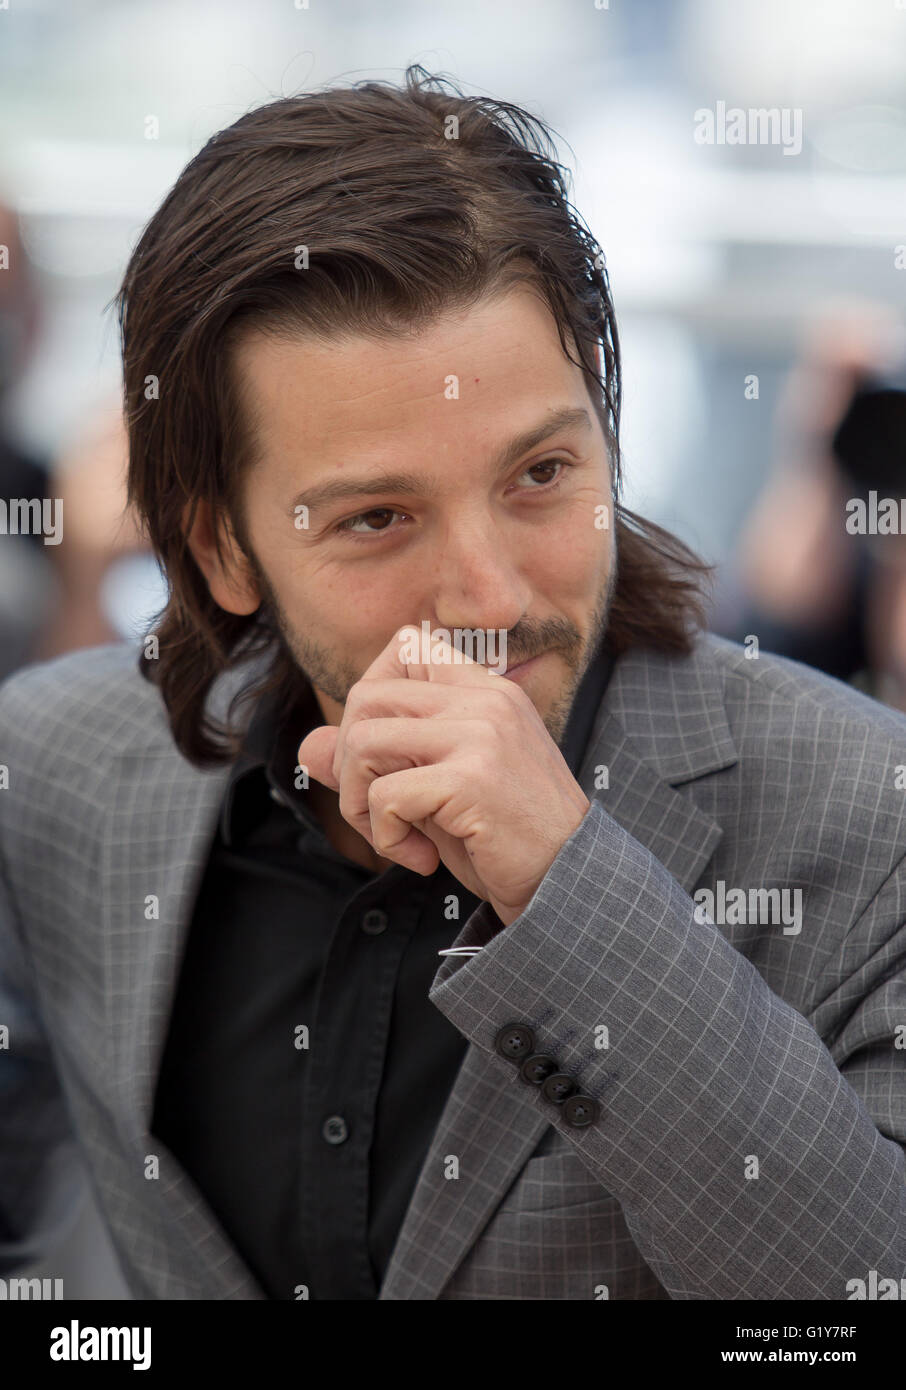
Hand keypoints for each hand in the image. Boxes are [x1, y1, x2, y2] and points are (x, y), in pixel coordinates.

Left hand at [297, 627, 590, 925]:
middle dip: (350, 762)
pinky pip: (384, 794)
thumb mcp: (434, 790)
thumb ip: (376, 762)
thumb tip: (308, 748)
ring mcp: (481, 734)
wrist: (566, 884)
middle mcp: (485, 699)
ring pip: (363, 740)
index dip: (371, 699)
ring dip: (361, 801)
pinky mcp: (471, 777)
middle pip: (367, 696)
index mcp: (486, 690)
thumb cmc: (504, 838)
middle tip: (378, 812)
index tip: (385, 757)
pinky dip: (385, 837)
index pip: (405, 647)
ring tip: (396, 834)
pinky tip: (422, 858)